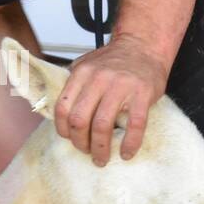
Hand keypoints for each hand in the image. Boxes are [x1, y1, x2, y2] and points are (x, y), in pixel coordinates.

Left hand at [54, 33, 168, 165]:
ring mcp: (121, 86)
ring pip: (102, 125)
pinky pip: (134, 125)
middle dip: (80, 143)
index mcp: (82, 73)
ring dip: (100, 148)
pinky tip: (126, 154)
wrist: (144, 45)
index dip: (63, 129)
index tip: (69, 139)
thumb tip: (60, 114)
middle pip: (79, 120)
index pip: (62, 107)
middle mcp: (98, 79)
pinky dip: (129, 144)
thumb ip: (73, 85)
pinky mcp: (142, 94)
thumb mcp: (87, 64)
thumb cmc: (114, 60)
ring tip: (101, 158)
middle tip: (86, 151)